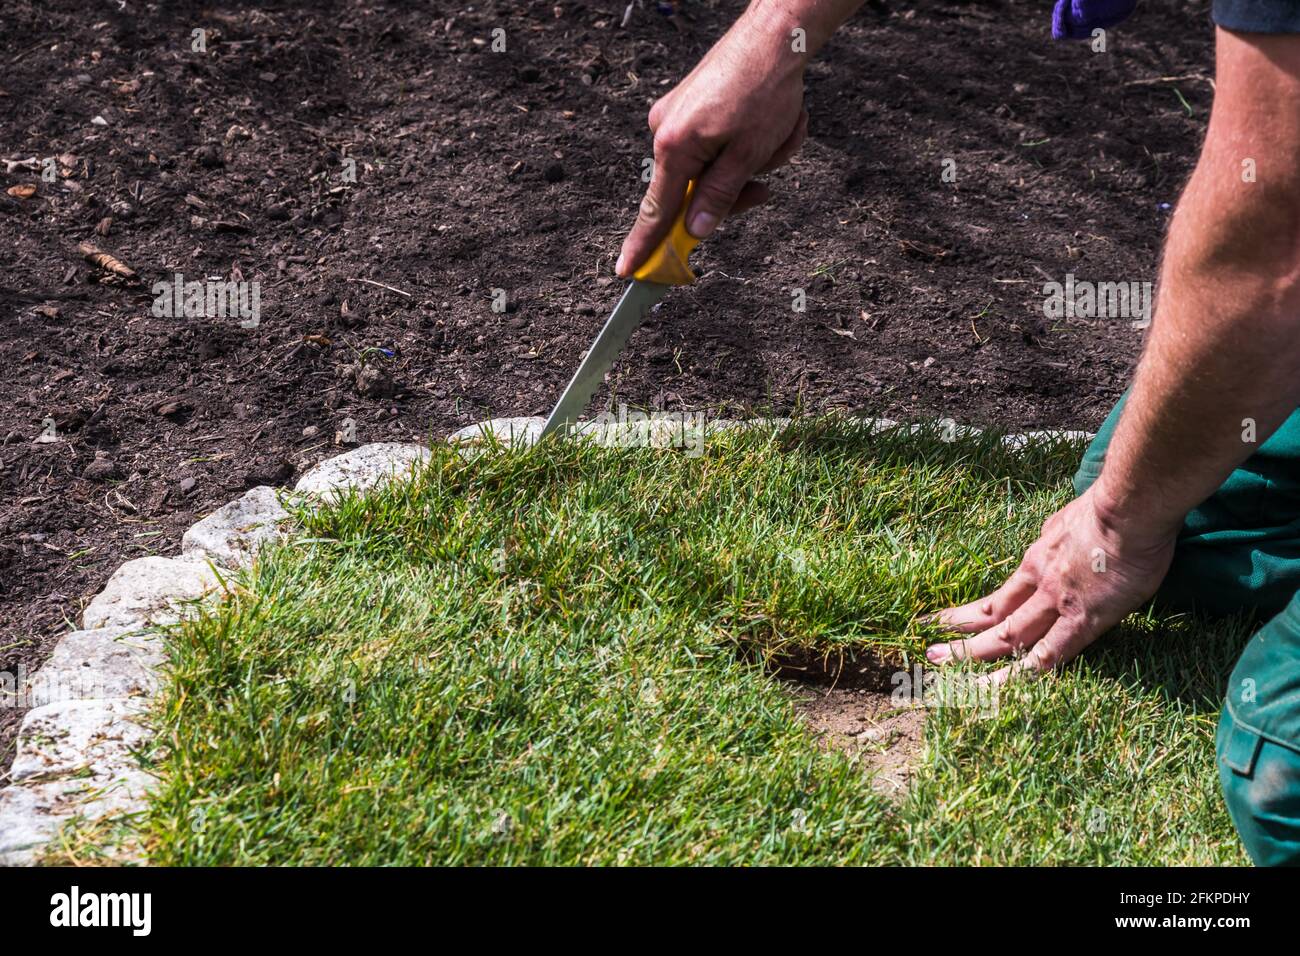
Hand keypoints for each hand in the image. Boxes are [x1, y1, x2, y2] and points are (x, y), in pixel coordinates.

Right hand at [615, 17, 807, 276]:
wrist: (775, 34)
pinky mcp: (688, 106)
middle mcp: (665, 132)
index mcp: (675, 148)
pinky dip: (745, 142)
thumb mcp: (750, 154)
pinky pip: (715, 144)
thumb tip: (696, 231)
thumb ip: (720, 196)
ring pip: (712, 168)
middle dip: (734, 190)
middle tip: (765, 185)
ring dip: (750, 161)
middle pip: (692, 193)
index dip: (644, 245)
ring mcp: (674, 117)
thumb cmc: (765, 89)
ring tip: (778, 133)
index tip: (627, 271)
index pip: (656, 211)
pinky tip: (769, 121)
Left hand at [927, 487, 1176, 683]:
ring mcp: (1055, 603)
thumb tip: (1052, 538)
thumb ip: (1056, 537)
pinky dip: (1018, 675)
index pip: (1002, 595)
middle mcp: (1037, 582)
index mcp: (1037, 559)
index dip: (975, 612)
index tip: (953, 621)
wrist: (1128, 508)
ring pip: (1006, 635)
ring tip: (938, 662)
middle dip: (958, 631)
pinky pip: (1045, 656)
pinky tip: (992, 687)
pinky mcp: (1081, 621)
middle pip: (992, 614)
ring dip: (970, 651)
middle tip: (928, 646)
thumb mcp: (1067, 520)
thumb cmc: (1111, 507)